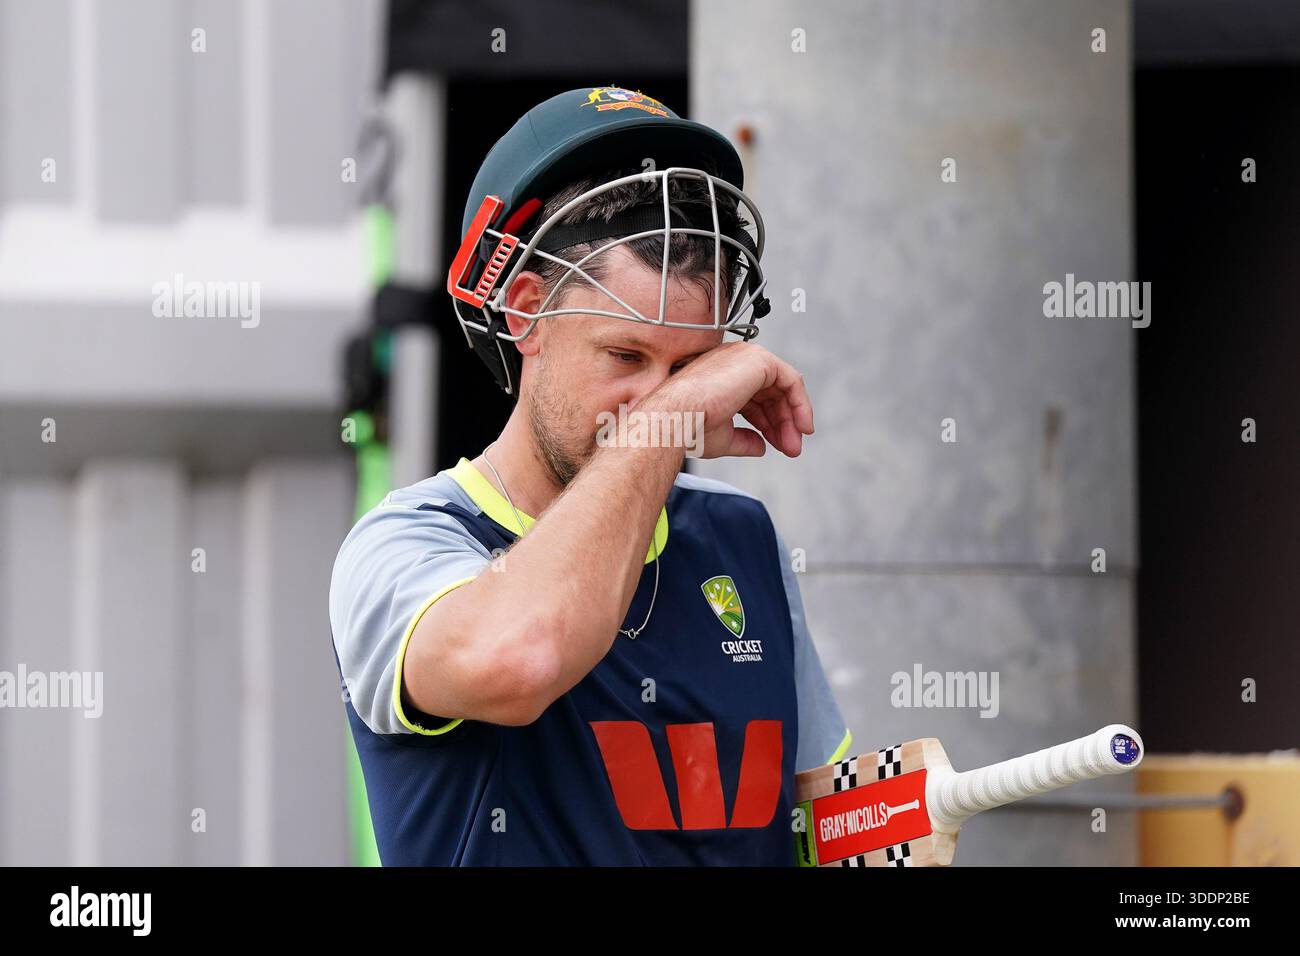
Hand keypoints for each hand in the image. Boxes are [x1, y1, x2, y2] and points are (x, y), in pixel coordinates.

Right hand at [634, 342, 813, 458]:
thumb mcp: (722, 436)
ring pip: (783, 387)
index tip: (777, 444)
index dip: (768, 424)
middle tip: (791, 448)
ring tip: (793, 444)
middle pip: (771, 393)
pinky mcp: (760, 360)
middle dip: (783, 423)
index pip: (754, 399)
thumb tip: (760, 447)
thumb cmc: (688, 425)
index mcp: (721, 376)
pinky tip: (801, 426)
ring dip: (793, 417)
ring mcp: (747, 358)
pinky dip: (800, 403)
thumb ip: (744, 439)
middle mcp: (734, 362)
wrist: (677, 417)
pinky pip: (791, 380)